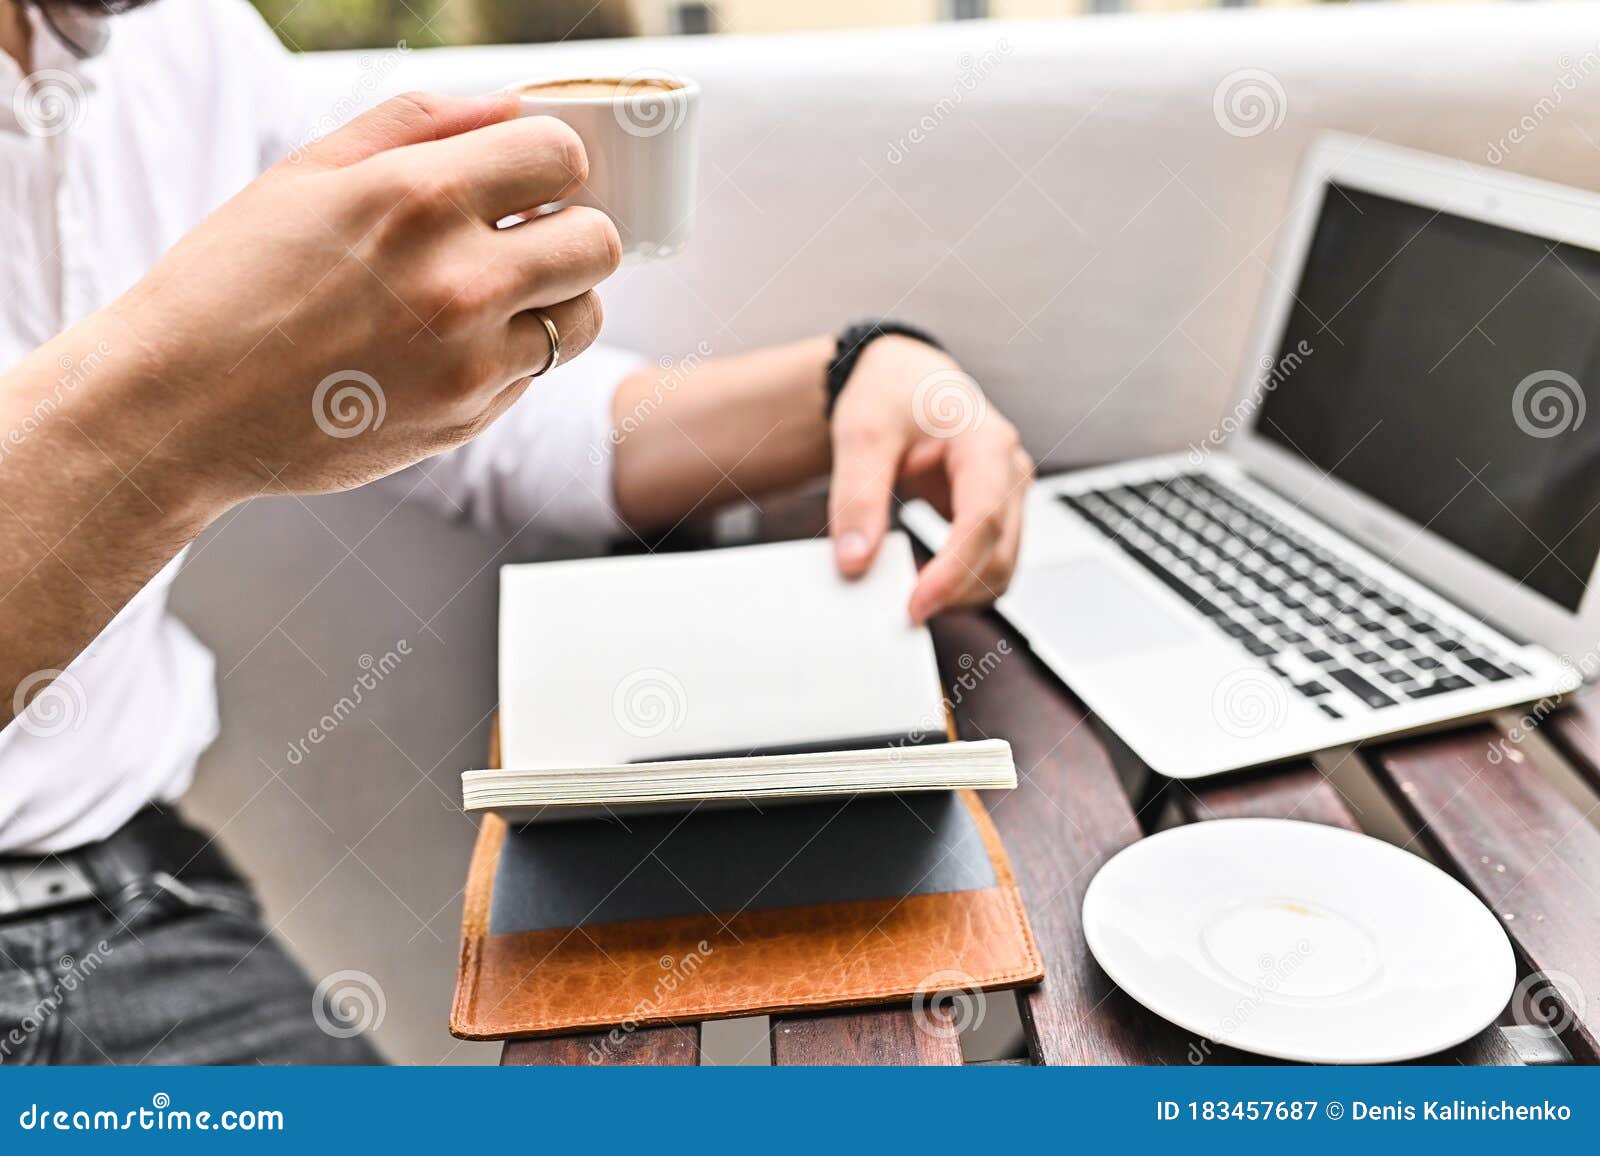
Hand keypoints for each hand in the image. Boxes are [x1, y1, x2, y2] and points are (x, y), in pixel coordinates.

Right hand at [98, 92, 620, 503]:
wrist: (182, 408)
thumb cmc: (233, 281)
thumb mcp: (308, 173)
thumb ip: (418, 125)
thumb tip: (510, 105)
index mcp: (416, 199)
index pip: (562, 156)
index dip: (552, 161)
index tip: (526, 176)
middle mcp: (458, 282)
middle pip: (600, 242)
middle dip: (571, 228)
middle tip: (527, 235)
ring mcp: (469, 361)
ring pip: (585, 317)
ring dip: (558, 297)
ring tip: (498, 292)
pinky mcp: (467, 419)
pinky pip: (535, 373)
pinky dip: (511, 353)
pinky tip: (447, 344)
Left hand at [828, 337, 1033, 622]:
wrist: (903, 378)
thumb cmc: (890, 394)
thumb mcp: (862, 435)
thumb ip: (858, 498)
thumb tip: (855, 560)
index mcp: (986, 443)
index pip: (982, 520)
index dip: (952, 572)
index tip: (915, 604)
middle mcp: (1010, 469)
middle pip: (999, 553)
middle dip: (954, 592)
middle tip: (900, 611)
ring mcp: (1009, 492)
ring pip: (1003, 566)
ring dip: (961, 594)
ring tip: (909, 597)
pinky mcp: (998, 511)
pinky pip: (992, 560)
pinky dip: (962, 582)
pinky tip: (923, 582)